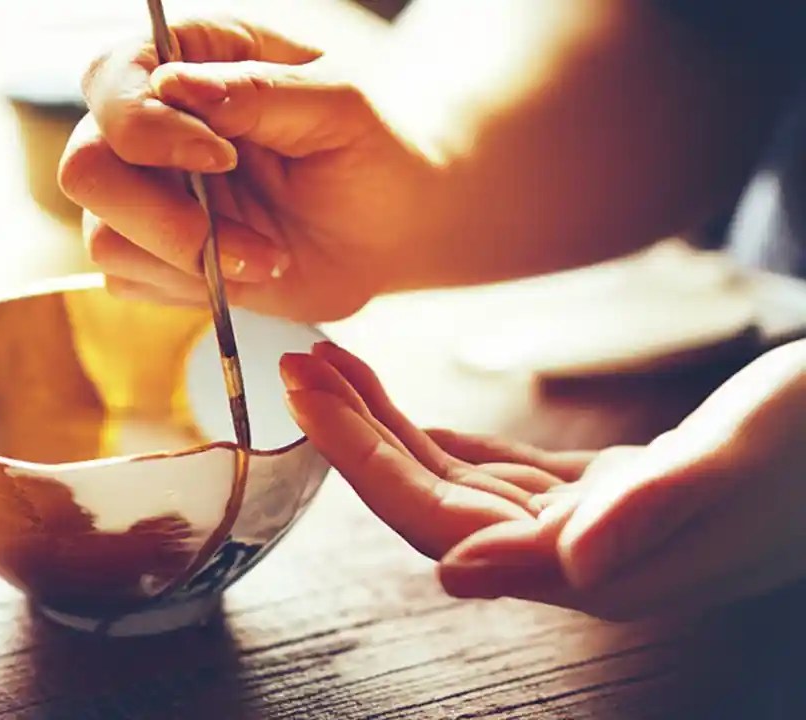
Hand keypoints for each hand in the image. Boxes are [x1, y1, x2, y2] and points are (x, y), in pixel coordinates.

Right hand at [59, 18, 436, 321]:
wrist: (394, 226)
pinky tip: (248, 270)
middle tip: (222, 235)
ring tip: (264, 256)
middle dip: (153, 213)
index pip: (112, 80)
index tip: (222, 158)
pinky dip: (188, 287)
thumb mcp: (338, 105)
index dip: (145, 127)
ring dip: (185, 259)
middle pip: (85, 166)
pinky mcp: (155, 255)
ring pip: (103, 236)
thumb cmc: (373, 148)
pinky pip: (129, 280)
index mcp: (190, 60)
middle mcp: (152, 126)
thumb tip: (176, 86)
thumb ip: (257, 91)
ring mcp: (147, 194)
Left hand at [282, 339, 805, 619]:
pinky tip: (414, 416)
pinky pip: (507, 472)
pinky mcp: (614, 495)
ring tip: (337, 365)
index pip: (435, 522)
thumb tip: (475, 576)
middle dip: (358, 434)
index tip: (307, 397)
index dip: (360, 462)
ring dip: (394, 425)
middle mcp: (577, 558)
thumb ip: (627, 518)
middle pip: (430, 500)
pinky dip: (452, 438)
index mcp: (588, 567)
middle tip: (301, 362)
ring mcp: (594, 527)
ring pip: (461, 480)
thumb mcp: (733, 462)